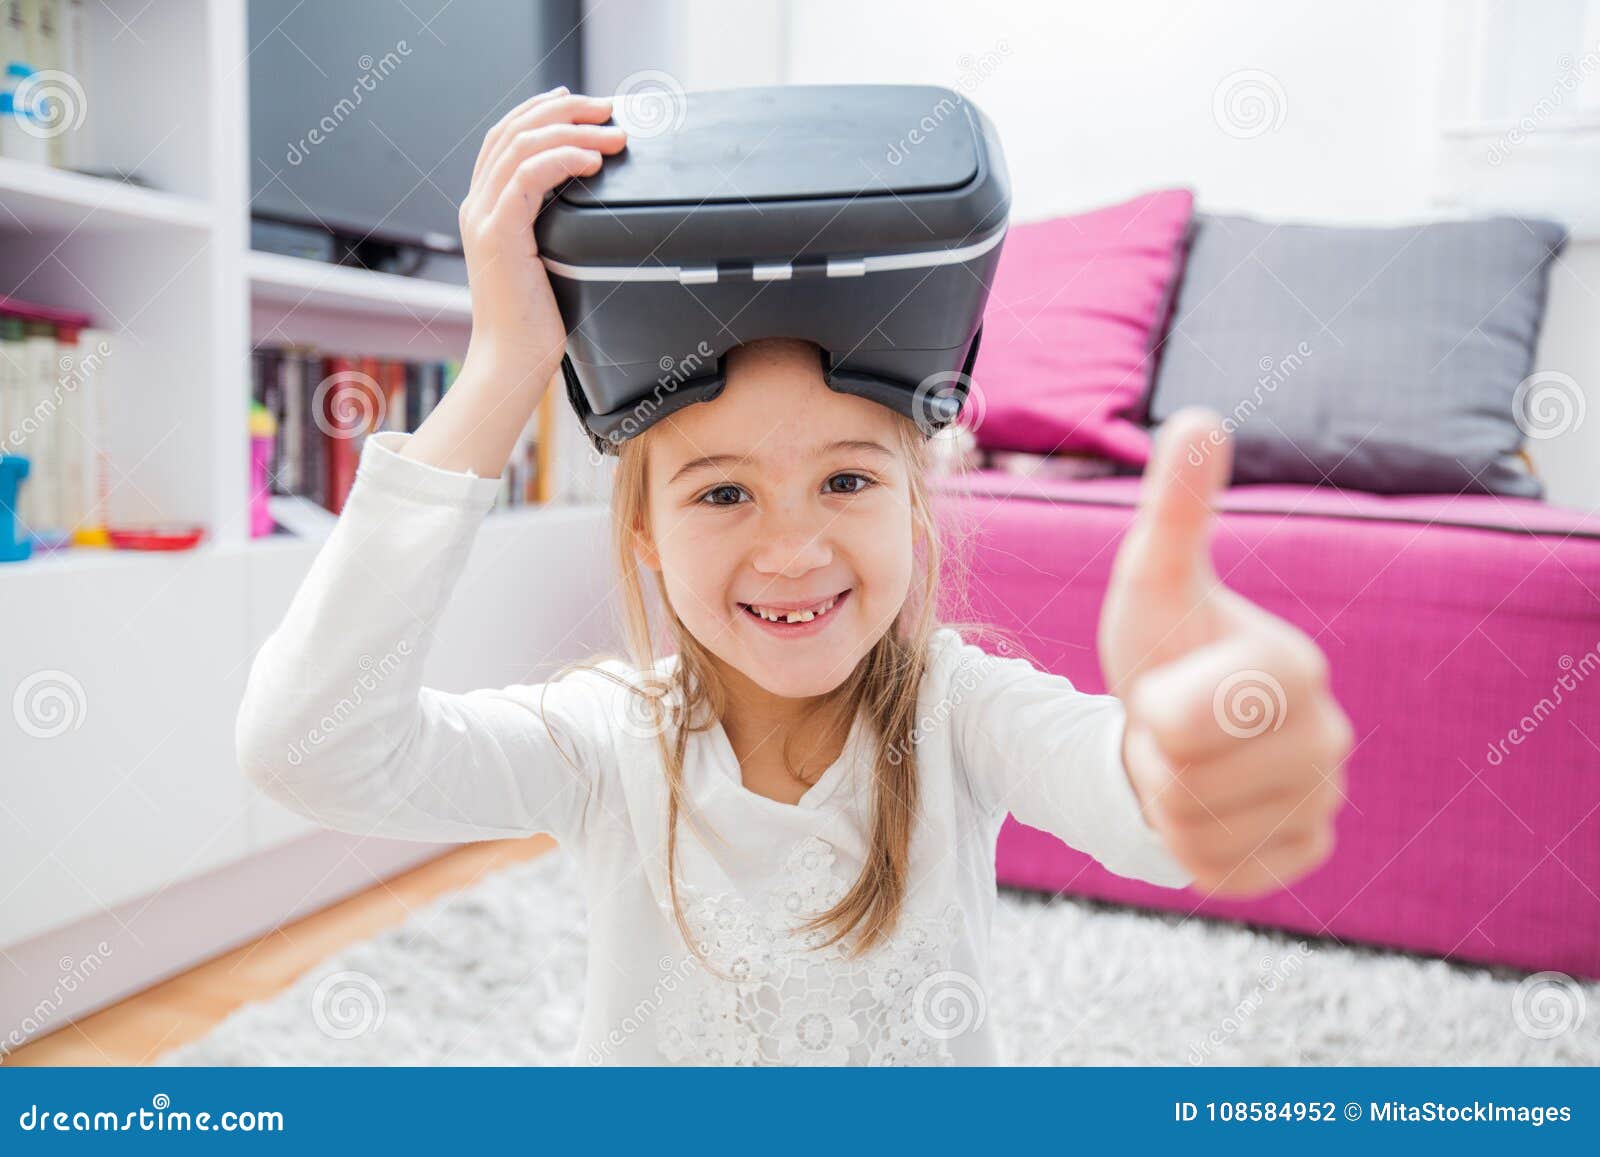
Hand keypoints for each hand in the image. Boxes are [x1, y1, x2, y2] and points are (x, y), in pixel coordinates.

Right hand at [457, 86, 626, 376]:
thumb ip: (556, 229)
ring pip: (523, 146)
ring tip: (613, 134)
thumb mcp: (549, 263)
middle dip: (564, 111)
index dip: (539, 112)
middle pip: (515, 131)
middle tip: (606, 107)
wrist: (512, 362)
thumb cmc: (537, 323)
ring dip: (574, 132)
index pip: (506, 139)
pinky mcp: (498, 234)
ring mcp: (484, 217)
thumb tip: (591, 206)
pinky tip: (591, 160)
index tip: (577, 103)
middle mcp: (478, 206)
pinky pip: (530, 177)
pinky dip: (563, 159)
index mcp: (486, 209)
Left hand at [1097, 406, 1353, 896]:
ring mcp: (1323, 803)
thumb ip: (1175, 508)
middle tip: (1169, 730)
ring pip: (1196, 829)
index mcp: (1294, 668)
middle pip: (1184, 779)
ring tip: (1183, 763)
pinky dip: (1188, 845)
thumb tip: (1199, 418)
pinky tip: (1204, 805)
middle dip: (1154, 757)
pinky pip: (1216, 870)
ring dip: (1166, 801)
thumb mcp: (1151, 581)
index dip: (1152, 710)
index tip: (1163, 690)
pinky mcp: (1304, 856)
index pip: (1183, 719)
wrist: (1167, 731)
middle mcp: (1328, 738)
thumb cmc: (1161, 650)